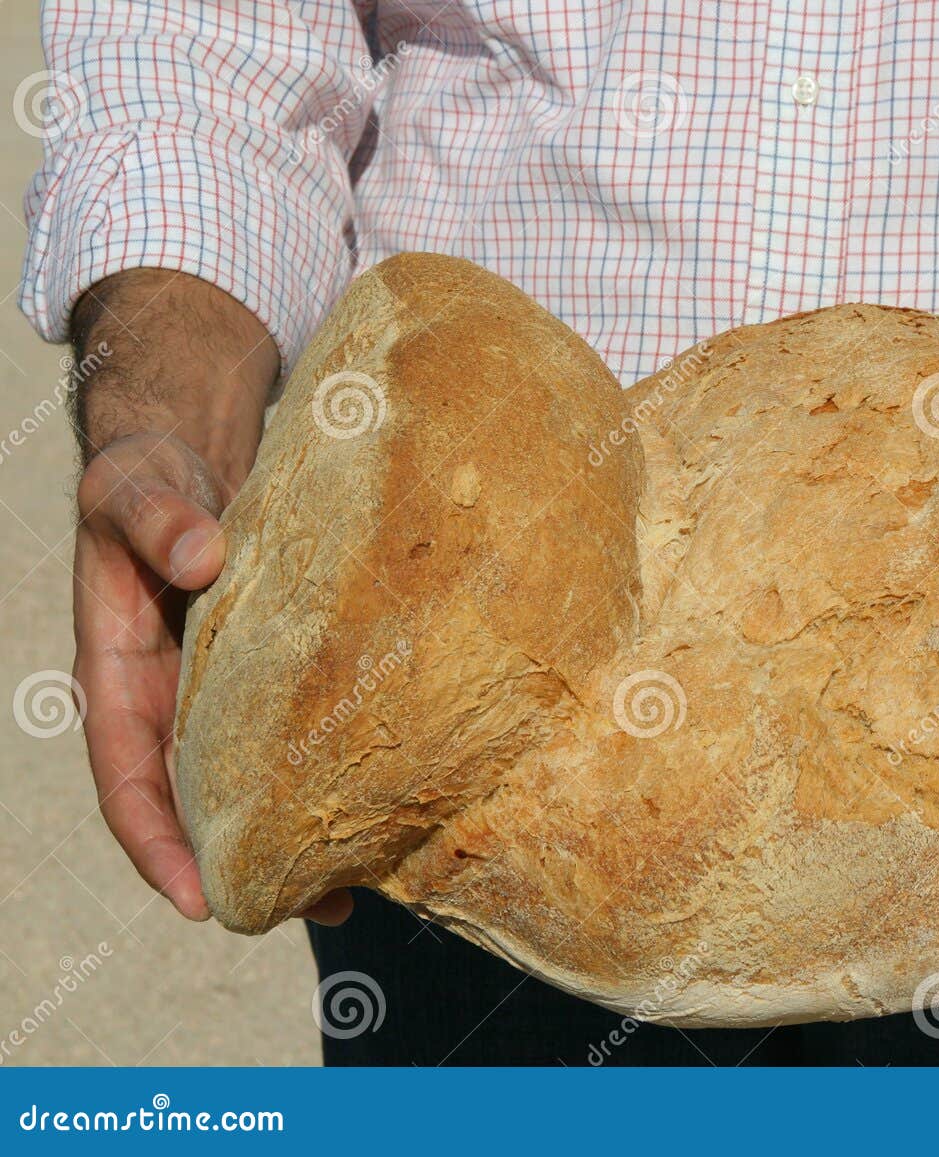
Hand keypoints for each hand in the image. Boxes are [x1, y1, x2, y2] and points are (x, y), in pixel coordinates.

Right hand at [67, 268, 350, 924]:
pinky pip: (301, 726)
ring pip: (257, 775)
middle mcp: (175, 692)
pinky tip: (387, 791)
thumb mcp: (132, 484)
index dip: (157, 843)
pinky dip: (332, 764)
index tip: (199, 900)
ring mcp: (227, 683)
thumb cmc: (148, 466)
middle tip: (318, 906)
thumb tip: (200, 556)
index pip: (129, 777)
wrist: (192, 437)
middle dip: (248, 863)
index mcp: (120, 671)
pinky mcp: (279, 662)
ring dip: (302, 827)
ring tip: (366, 880)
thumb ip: (153, 517)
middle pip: (203, 799)